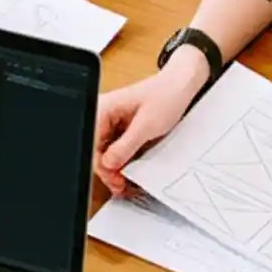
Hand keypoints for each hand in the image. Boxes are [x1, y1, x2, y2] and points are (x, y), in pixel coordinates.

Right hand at [95, 48, 207, 194]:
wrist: (181, 87)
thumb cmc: (165, 96)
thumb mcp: (146, 125)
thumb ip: (125, 146)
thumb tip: (109, 163)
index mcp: (103, 109)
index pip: (91, 144)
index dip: (101, 165)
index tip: (114, 179)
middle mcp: (104, 116)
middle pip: (97, 151)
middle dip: (109, 170)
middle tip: (121, 184)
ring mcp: (113, 124)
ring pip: (107, 153)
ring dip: (116, 168)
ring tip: (126, 182)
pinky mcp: (122, 131)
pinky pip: (117, 150)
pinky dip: (123, 162)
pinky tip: (130, 170)